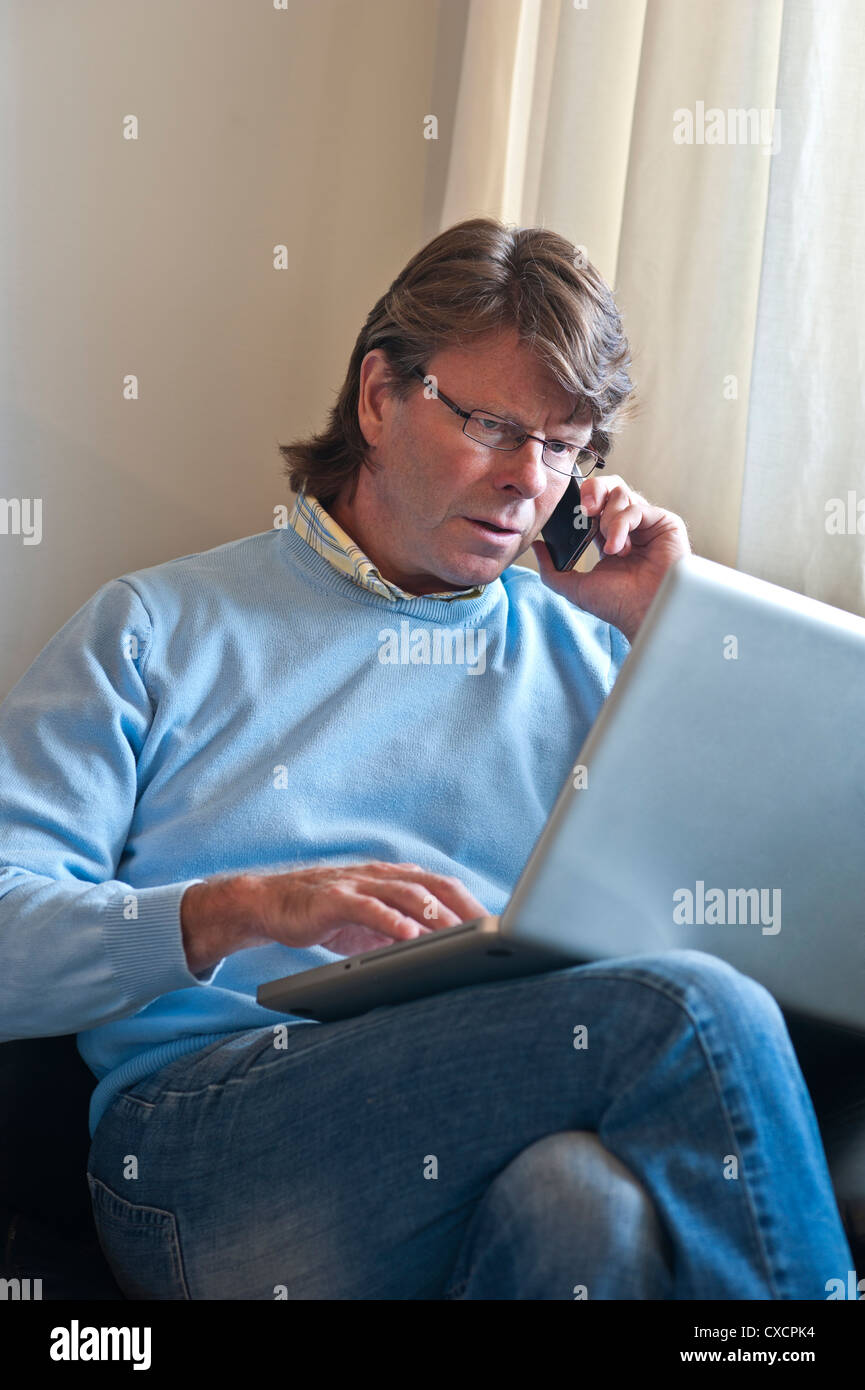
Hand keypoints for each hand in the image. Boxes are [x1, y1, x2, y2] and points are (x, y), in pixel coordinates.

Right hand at [250, 860, 490, 956]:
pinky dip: (390, 919)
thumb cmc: (330, 916)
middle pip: (435, 886)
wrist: (274, 904)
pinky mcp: (334, 897)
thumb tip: (445, 955)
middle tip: (490, 933)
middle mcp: (383, 876)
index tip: (498, 929)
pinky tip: (408, 933)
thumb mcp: (375, 926)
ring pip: (406, 893)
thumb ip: (406, 932)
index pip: (444, 888)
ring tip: (459, 935)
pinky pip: (367, 906)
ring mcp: (359, 883)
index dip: (472, 905)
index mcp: (397, 879)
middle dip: (464, 909)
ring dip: (435, 914)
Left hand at [531, 475, 690, 641]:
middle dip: (593, 491)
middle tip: (585, 509)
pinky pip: (636, 508)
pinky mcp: (665, 522)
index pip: (593, 503)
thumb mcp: (575, 587)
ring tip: (610, 547)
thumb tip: (536, 546)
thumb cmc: (617, 604)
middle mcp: (629, 525)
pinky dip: (621, 526)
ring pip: (621, 493)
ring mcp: (647, 523)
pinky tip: (619, 549)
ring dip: (608, 519)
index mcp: (609, 536)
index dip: (580, 501)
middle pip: (609, 486)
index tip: (570, 510)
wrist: (643, 614)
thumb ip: (551, 569)